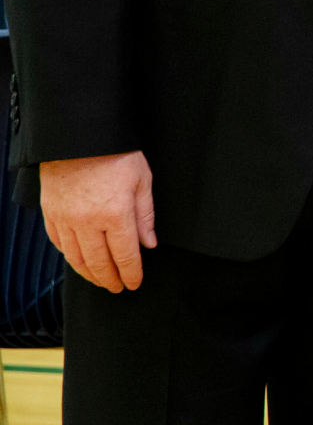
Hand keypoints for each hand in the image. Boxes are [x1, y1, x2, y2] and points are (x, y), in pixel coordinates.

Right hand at [41, 151, 154, 291]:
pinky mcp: (51, 214)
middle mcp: (88, 222)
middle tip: (118, 287)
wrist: (80, 137)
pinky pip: (60, 244)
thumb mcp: (143, 180)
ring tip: (100, 280)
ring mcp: (66, 220)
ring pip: (77, 259)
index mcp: (116, 214)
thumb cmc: (116, 154)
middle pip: (100, 263)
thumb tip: (149, 244)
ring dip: (89, 274)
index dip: (131, 273)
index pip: (126, 256)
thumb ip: (145, 216)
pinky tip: (79, 261)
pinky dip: (70, 257)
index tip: (135, 283)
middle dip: (110, 279)